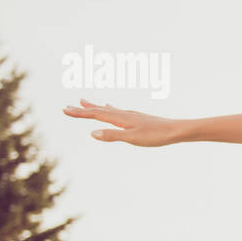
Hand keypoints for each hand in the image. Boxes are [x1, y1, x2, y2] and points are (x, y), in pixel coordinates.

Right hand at [62, 98, 180, 146]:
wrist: (176, 130)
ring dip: (95, 106)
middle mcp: (124, 114)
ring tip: (85, 102)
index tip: (64, 109)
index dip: (80, 113)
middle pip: (100, 110)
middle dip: (84, 109)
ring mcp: (131, 115)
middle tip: (68, 106)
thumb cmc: (156, 135)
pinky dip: (110, 109)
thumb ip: (112, 135)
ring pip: (108, 109)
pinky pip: (118, 111)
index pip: (95, 114)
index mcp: (120, 118)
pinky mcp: (138, 119)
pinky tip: (111, 108)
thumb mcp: (132, 138)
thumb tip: (92, 133)